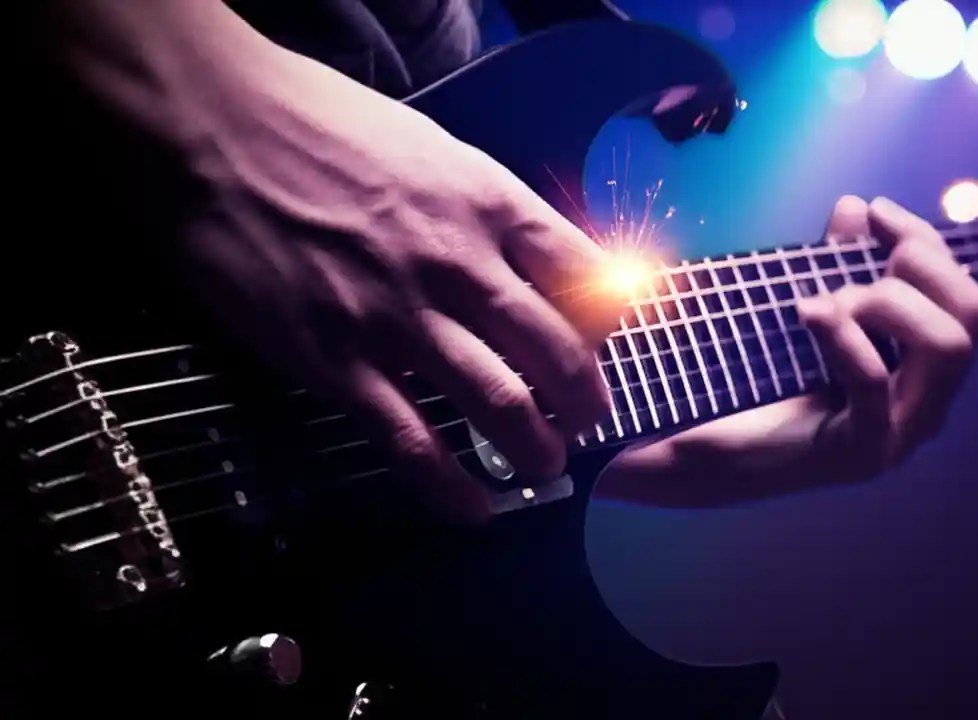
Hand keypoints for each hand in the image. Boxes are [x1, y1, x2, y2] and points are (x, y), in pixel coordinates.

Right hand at [169, 34, 622, 522]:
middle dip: (584, 400)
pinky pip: (411, 442)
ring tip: (545, 463)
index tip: (609, 346)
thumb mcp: (430, 148)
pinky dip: (451, 487)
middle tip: (587, 420)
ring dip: (534, 446)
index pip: (586, 274)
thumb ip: (485, 208)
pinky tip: (474, 509)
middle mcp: (457, 263)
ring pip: (498, 403)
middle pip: (557, 352)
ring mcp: (398, 318)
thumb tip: (533, 260)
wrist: (211, 127)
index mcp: (487, 203)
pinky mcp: (337, 361)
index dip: (609, 322)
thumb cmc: (319, 126)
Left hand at [598, 195, 977, 506]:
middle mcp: (928, 403)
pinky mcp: (860, 452)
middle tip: (852, 267)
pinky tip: (807, 312)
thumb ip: (837, 263)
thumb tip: (855, 207)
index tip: (873, 213)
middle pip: (973, 314)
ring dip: (887, 303)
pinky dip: (843, 335)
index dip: (924, 241)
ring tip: (828, 303)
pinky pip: (873, 381)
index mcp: (922, 369)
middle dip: (920, 265)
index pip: (963, 293)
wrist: (704, 451)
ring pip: (949, 347)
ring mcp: (901, 433)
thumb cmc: (757, 382)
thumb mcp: (808, 311)